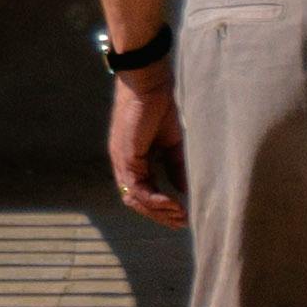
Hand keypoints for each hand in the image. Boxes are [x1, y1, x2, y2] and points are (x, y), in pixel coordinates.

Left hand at [109, 68, 188, 226]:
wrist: (149, 83)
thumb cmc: (159, 105)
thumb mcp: (171, 142)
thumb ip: (175, 166)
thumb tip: (185, 189)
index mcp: (133, 161)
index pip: (142, 193)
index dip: (160, 207)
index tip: (181, 215)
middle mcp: (123, 165)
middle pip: (137, 202)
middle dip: (160, 216)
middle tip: (181, 223)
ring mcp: (122, 162)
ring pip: (135, 199)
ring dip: (158, 212)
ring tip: (180, 216)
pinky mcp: (126, 158)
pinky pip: (139, 188)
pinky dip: (156, 200)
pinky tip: (174, 203)